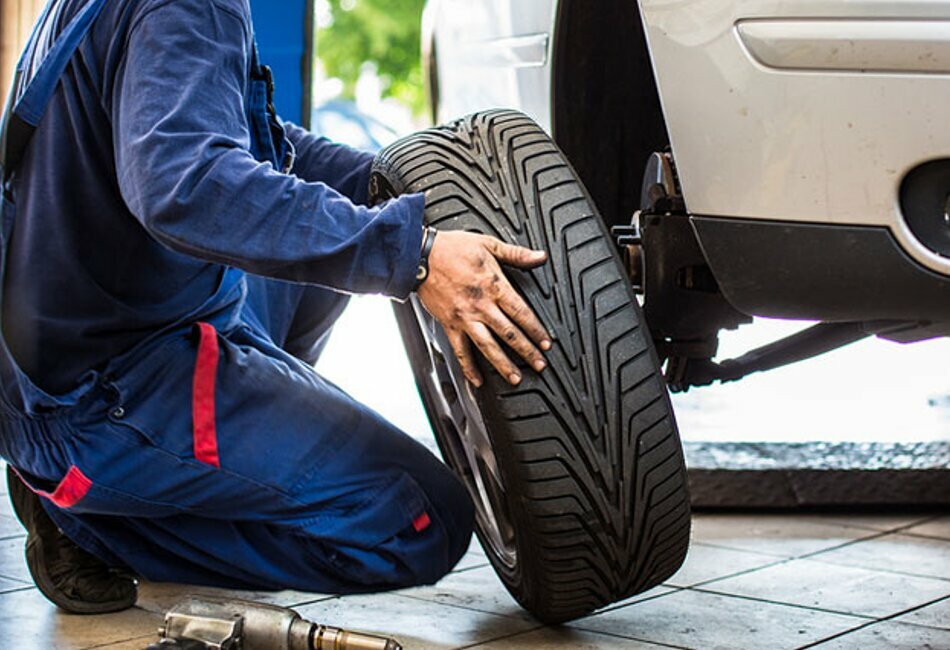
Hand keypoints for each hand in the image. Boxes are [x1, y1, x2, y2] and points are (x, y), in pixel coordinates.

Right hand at [417, 230, 551, 387]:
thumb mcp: (489, 244)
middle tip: (539, 365)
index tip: (546, 343)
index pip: (521, 313)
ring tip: (515, 378)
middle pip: (509, 334)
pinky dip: (468, 367)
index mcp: (494, 286)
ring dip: (503, 365)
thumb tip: (540, 256)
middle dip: (527, 351)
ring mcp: (465, 318)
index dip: (536, 330)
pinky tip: (477, 380)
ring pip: (488, 346)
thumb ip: (517, 254)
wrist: (419, 256)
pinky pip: (460, 350)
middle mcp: (481, 306)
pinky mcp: (449, 324)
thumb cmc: (451, 248)